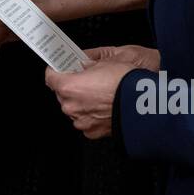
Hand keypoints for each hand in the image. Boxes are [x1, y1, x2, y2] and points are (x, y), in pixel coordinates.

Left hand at [45, 45, 159, 139]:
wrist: (143, 105)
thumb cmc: (125, 82)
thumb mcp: (105, 62)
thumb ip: (87, 65)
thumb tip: (82, 65)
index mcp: (69, 87)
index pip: (50, 77)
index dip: (55, 71)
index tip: (60, 69)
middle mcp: (71, 106)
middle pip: (62, 94)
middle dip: (71, 87)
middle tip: (85, 80)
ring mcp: (80, 121)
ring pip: (74, 108)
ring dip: (81, 102)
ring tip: (99, 95)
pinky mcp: (91, 132)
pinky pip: (85, 120)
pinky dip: (91, 115)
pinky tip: (104, 107)